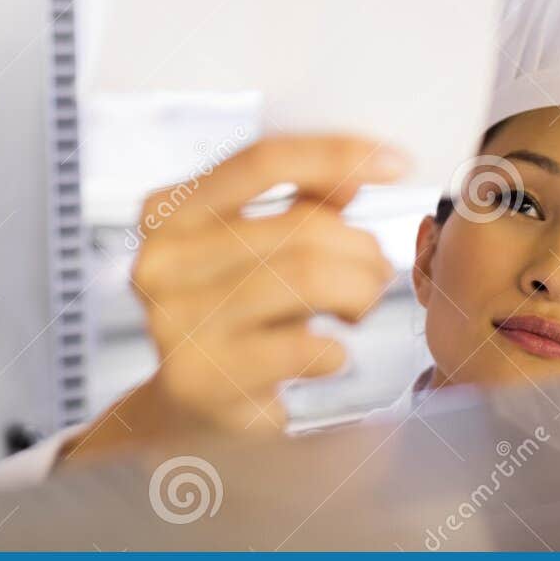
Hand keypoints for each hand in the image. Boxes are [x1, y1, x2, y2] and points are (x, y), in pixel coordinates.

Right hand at [65, 135, 404, 460]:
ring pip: (309, 279)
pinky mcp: (206, 378)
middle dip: (362, 247)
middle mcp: (162, 261)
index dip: (335, 154)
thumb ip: (296, 205)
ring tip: (360, 307)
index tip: (398, 162)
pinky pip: (307, 347)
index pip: (261, 162)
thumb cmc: (229, 315)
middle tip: (379, 270)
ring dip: (360, 292)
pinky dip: (337, 350)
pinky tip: (328, 355)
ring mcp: (177, 321)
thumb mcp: (250, 249)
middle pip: (300, 227)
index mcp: (167, 212)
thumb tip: (354, 173)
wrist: (184, 406)